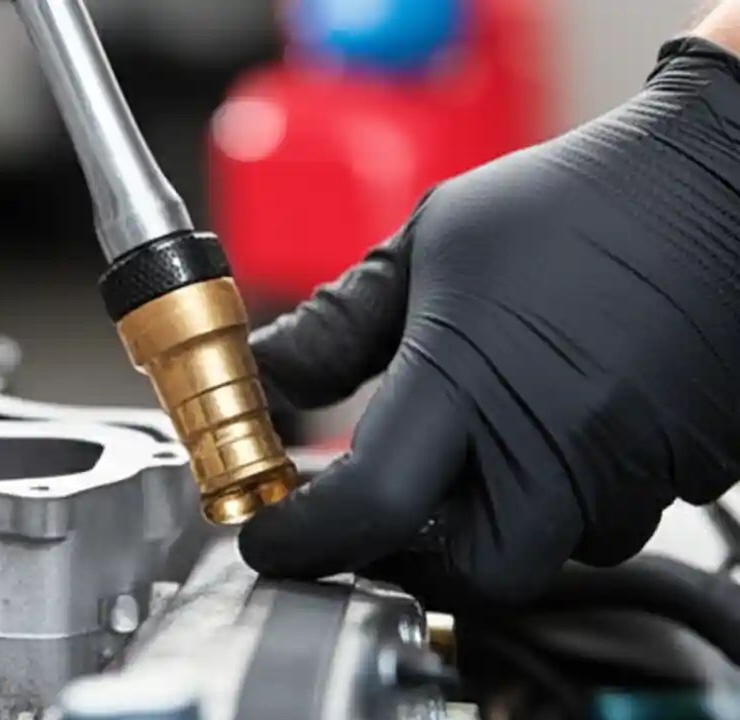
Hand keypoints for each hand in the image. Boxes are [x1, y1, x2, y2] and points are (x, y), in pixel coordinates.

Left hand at [239, 37, 739, 606]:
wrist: (718, 178)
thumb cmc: (573, 202)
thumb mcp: (425, 247)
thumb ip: (335, 327)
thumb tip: (268, 377)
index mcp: (468, 381)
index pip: (366, 508)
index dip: (302, 538)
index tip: (274, 536)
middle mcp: (554, 441)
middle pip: (467, 574)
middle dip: (413, 551)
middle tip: (385, 506)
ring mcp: (629, 464)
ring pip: (549, 553)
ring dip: (498, 521)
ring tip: (483, 446)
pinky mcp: (685, 467)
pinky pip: (612, 519)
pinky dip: (571, 496)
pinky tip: (555, 427)